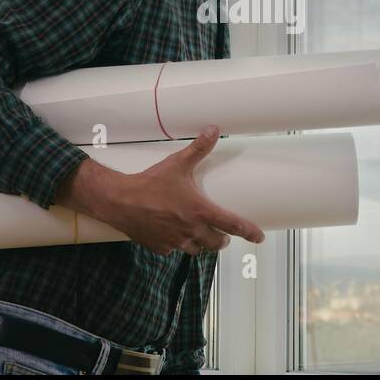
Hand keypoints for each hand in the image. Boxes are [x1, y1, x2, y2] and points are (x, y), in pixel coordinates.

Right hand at [55, 125, 264, 255]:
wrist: (120, 201)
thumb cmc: (150, 183)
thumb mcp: (177, 163)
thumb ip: (198, 149)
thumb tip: (213, 130)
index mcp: (200, 211)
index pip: (233, 225)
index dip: (249, 232)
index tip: (259, 236)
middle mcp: (191, 230)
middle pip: (216, 243)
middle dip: (222, 239)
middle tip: (222, 234)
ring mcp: (175, 242)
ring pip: (197, 249)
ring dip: (201, 243)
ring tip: (199, 234)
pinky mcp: (160, 248)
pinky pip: (174, 250)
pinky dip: (177, 244)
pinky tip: (173, 234)